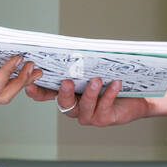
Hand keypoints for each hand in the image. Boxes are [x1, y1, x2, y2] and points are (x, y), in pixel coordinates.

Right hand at [25, 77, 150, 126]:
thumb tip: (73, 48)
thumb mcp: (94, 70)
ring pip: (84, 107)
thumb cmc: (111, 81)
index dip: (37, 92)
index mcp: (68, 95)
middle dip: (64, 93)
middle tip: (67, 82)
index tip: (29, 85)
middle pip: (64, 104)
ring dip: (89, 94)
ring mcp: (89, 115)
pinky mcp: (104, 119)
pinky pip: (104, 107)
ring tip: (96, 80)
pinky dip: (109, 94)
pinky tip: (115, 83)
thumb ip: (81, 65)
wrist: (136, 97)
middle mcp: (75, 107)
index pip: (48, 94)